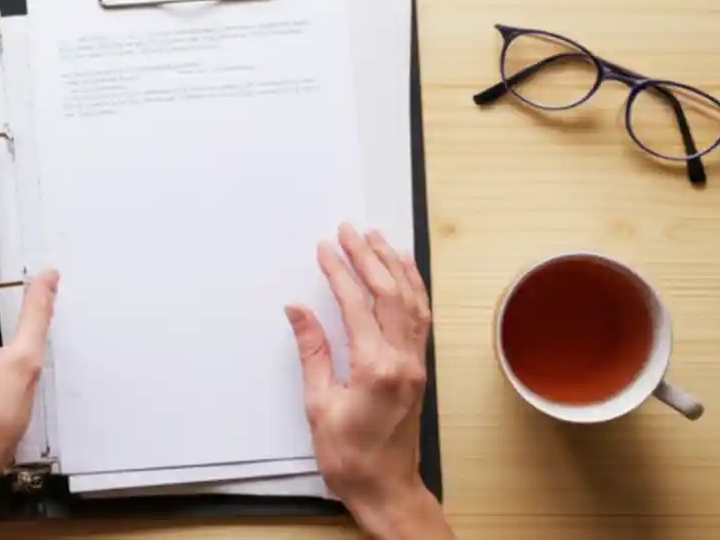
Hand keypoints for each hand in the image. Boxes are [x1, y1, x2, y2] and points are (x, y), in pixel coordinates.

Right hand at [285, 224, 452, 539]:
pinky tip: (404, 272)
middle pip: (389, 294)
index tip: (325, 249)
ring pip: (412, 301)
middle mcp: (403, 361)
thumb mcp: (319, 405)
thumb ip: (312, 351)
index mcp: (376, 369)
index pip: (357, 306)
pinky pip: (420, 317)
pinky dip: (412, 288)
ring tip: (377, 238)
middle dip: (367, 257)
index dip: (340, 272)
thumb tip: (298, 310)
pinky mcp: (418, 369)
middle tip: (348, 230)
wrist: (385, 488)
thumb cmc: (350, 457)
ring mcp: (416, 363)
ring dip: (394, 266)